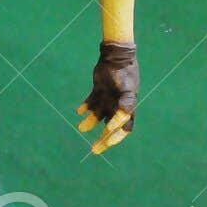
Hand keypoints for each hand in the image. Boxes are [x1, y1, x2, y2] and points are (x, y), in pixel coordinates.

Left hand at [77, 40, 136, 155]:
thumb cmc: (124, 74)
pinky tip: (79, 111)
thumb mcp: (127, 90)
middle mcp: (117, 106)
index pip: (124, 129)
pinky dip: (85, 107)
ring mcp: (108, 99)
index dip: (116, 138)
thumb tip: (118, 122)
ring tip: (81, 128)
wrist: (116, 57)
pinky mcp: (98, 91)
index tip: (106, 142)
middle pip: (110, 128)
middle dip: (103, 139)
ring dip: (90, 123)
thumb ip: (125, 105)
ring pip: (98, 116)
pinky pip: (91, 103)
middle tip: (93, 150)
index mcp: (127, 108)